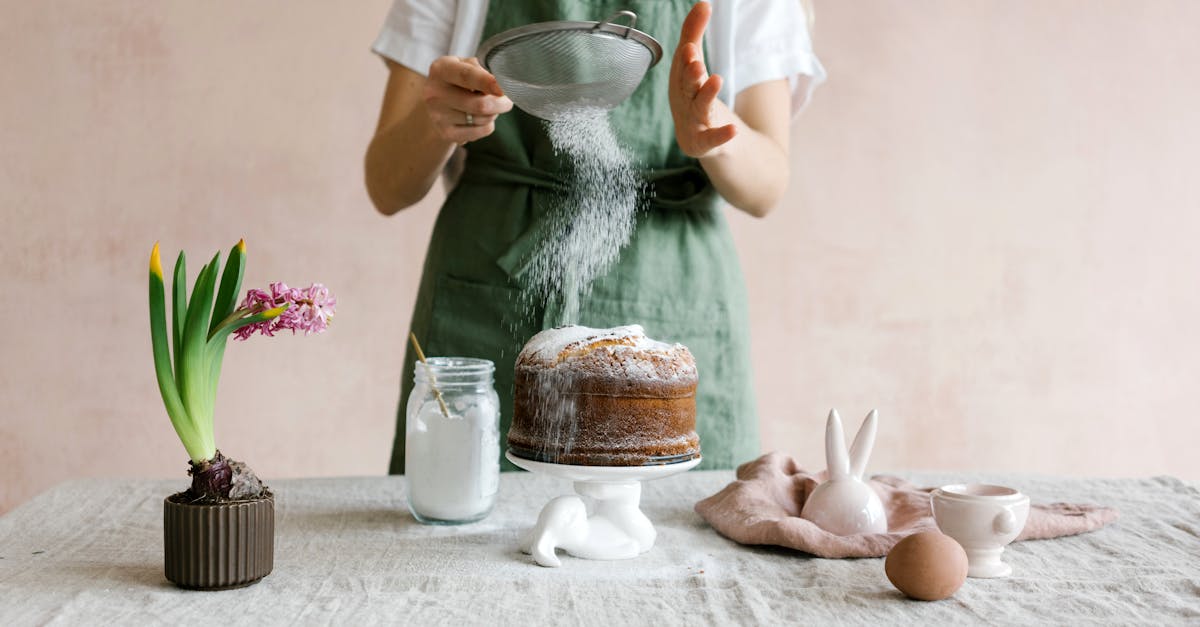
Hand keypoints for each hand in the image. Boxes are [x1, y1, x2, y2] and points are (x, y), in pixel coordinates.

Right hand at [423, 56, 512, 143]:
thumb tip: (500, 87)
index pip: (466, 76)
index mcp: (441, 69)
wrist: (437, 102)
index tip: (503, 89)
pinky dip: (487, 125)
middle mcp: (435, 92)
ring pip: (483, 119)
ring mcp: (438, 115)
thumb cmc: (457, 78)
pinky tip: (478, 118)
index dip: (487, 83)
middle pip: (480, 105)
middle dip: (501, 103)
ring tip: (486, 105)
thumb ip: (481, 71)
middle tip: (507, 100)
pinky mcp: (446, 133)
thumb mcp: (466, 65)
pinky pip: (481, 131)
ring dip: (494, 113)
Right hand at [669, 2, 736, 157]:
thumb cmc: (692, 96)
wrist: (699, 140)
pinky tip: (734, 130)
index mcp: (679, 82)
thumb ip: (694, 34)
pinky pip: (713, 140)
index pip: (681, 68)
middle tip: (696, 62)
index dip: (686, 58)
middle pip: (687, 87)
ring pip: (700, 109)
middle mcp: (684, 102)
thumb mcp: (692, 65)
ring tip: (716, 80)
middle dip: (691, 75)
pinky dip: (721, 135)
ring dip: (706, 95)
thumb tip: (703, 3)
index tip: (690, 46)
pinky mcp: (704, 144)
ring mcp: (693, 124)